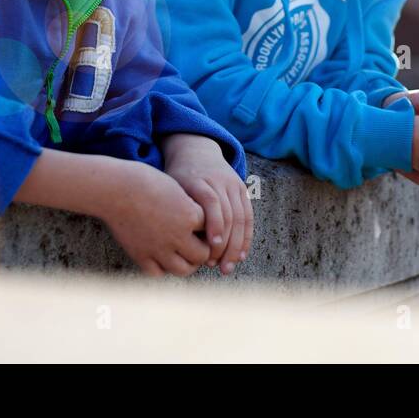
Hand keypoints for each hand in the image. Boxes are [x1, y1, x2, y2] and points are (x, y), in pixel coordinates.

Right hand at [101, 163, 210, 276]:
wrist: (115, 188)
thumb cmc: (145, 181)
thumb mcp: (175, 189)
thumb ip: (189, 208)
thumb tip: (199, 223)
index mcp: (189, 215)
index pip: (211, 229)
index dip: (207, 225)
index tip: (199, 220)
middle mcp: (177, 236)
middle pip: (202, 254)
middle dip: (202, 248)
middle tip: (196, 241)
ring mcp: (159, 249)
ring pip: (184, 269)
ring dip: (187, 262)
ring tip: (183, 253)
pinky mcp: (141, 256)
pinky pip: (158, 273)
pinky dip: (163, 267)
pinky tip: (162, 256)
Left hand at [161, 134, 251, 275]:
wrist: (196, 150)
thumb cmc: (177, 177)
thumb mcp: (170, 187)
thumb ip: (174, 210)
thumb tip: (172, 245)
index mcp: (198, 180)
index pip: (211, 202)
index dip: (213, 224)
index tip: (211, 246)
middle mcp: (219, 181)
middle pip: (229, 214)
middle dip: (225, 244)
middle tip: (216, 267)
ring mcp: (233, 184)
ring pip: (241, 218)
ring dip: (235, 246)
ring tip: (226, 267)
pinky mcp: (242, 189)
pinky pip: (248, 216)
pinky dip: (245, 238)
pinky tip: (240, 256)